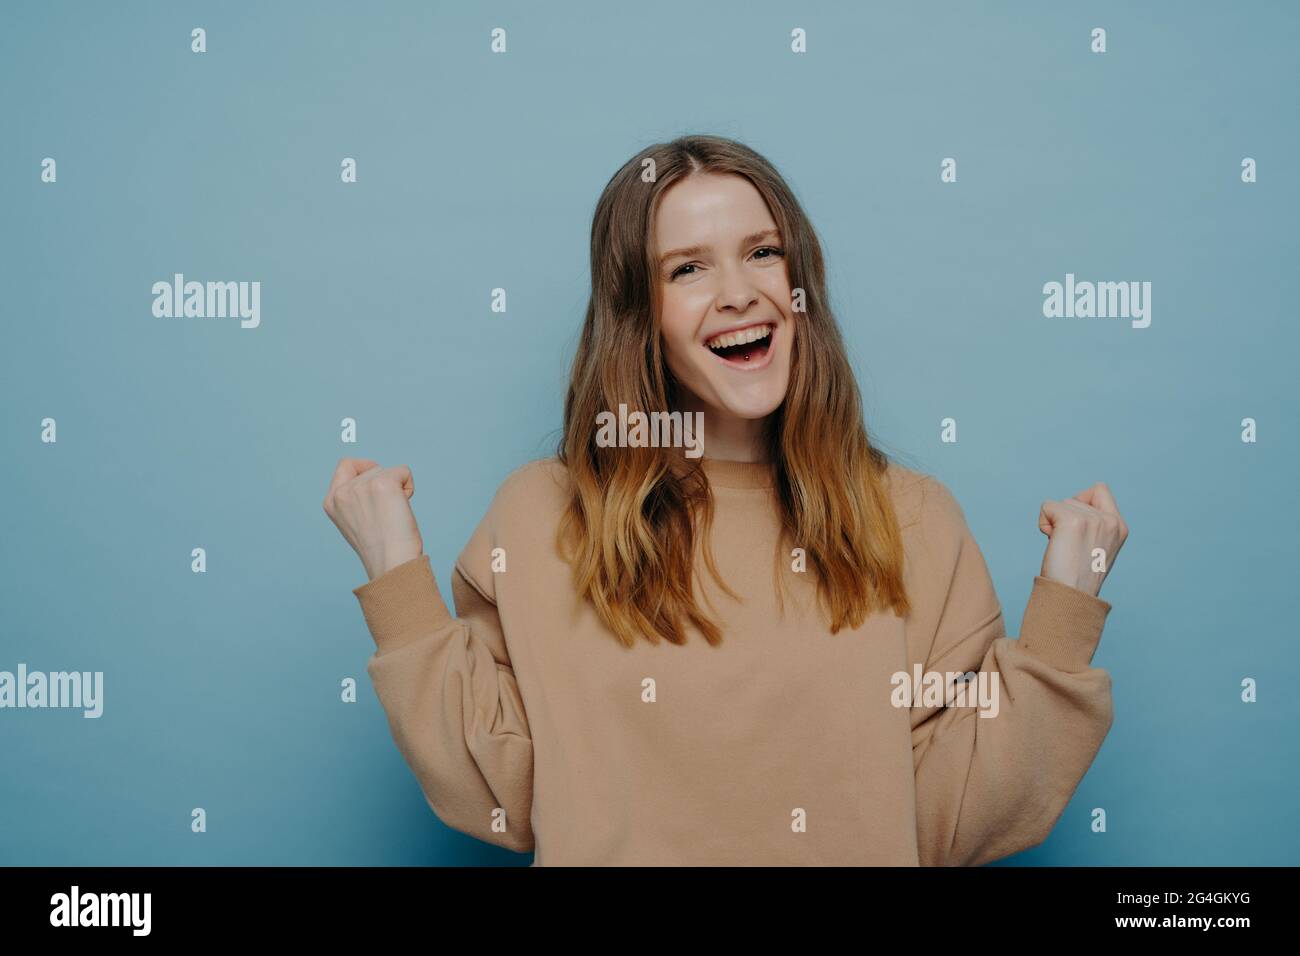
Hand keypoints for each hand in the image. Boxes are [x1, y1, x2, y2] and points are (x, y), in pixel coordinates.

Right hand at [323, 457, 423, 580]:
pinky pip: (403, 471)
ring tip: (393, 516)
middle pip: (372, 468)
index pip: (346, 465)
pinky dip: (409, 486)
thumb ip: (356, 499)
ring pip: (387, 470)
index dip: (365, 470)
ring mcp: (361, 486)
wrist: (391, 562)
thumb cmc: (380, 548)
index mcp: (331, 501)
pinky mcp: (383, 483)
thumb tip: (377, 480)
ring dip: (397, 489)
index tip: (376, 487)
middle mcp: (342, 492)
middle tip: (386, 515)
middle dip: (385, 485)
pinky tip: (403, 508)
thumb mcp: (355, 521)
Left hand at [1037, 482, 1128, 597]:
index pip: (1099, 490)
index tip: (1077, 528)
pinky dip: (1043, 523)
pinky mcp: (1073, 521)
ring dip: (1054, 523)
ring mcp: (1093, 519)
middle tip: (1069, 547)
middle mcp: (1110, 520)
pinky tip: (1052, 542)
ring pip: (1060, 503)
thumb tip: (1072, 505)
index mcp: (1120, 526)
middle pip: (1075, 498)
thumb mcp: (1097, 547)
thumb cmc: (1077, 576)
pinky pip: (1047, 506)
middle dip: (1065, 518)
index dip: (1081, 503)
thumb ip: (1093, 525)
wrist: (1071, 596)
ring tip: (1063, 548)